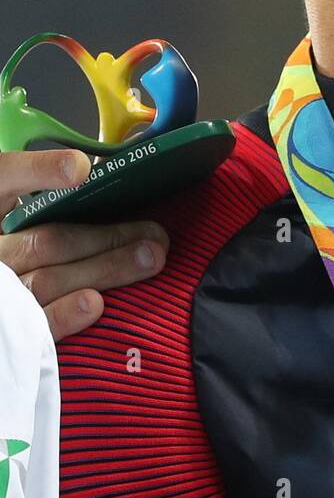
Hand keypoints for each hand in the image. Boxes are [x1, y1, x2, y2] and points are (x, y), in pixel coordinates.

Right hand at [0, 148, 168, 340]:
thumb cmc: (21, 252)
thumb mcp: (25, 220)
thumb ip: (52, 202)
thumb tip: (105, 182)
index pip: (5, 178)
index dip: (38, 171)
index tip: (79, 167)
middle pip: (45, 241)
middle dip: (105, 237)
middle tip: (154, 234)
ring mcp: (1, 292)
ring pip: (49, 280)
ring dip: (106, 269)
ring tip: (149, 260)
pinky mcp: (9, 330)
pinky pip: (37, 323)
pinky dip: (66, 314)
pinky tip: (95, 303)